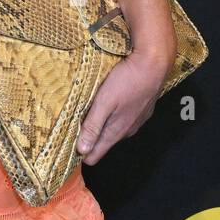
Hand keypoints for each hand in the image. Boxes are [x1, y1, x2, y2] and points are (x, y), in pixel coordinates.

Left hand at [75, 48, 174, 165]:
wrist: (153, 64)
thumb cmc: (127, 81)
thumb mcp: (104, 102)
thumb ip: (93, 126)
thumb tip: (82, 151)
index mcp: (116, 131)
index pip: (95, 154)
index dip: (80, 153)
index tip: (66, 147)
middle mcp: (127, 130)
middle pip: (102, 142)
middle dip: (87, 138)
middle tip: (70, 126)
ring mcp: (135, 120)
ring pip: (112, 129)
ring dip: (99, 124)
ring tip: (84, 114)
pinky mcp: (140, 110)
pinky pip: (121, 118)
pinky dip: (111, 114)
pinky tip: (106, 104)